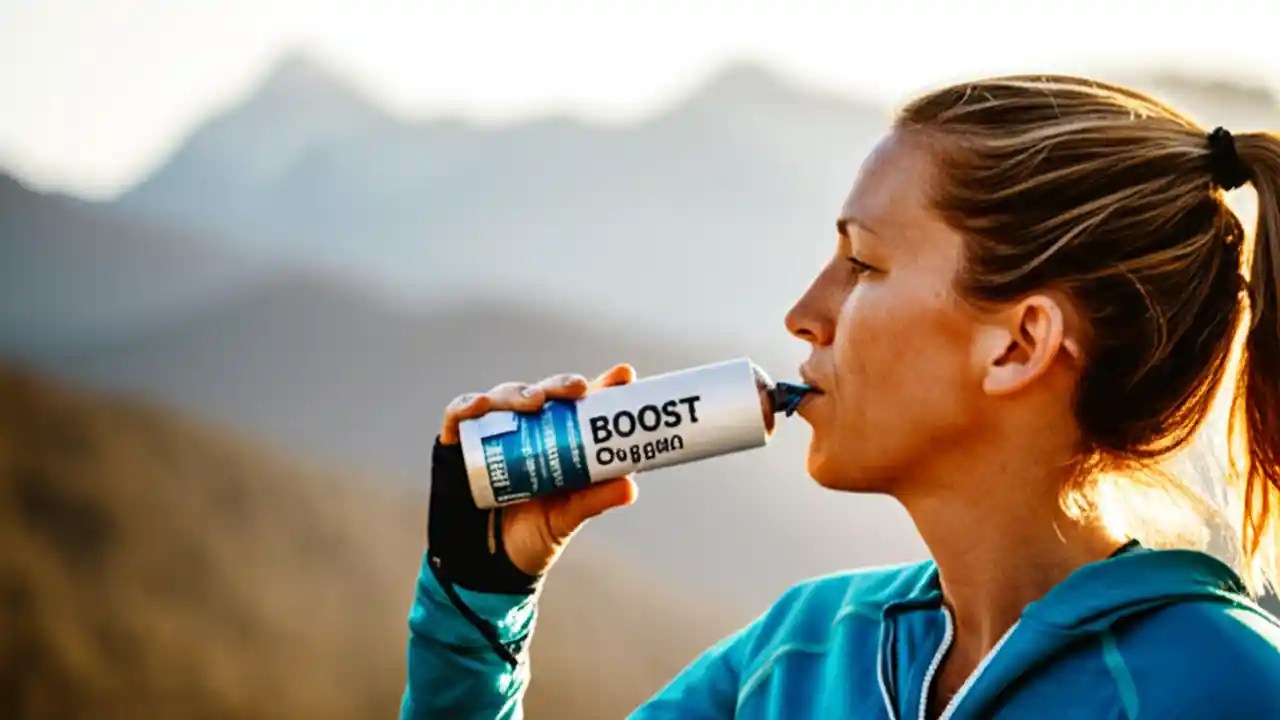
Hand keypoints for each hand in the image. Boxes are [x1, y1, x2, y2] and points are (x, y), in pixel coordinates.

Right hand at [439, 363, 638, 575]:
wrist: (487, 568)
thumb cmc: (532, 537)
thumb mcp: (566, 519)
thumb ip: (592, 501)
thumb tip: (630, 487)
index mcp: (559, 443)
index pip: (581, 406)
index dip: (603, 387)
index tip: (624, 375)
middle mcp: (527, 430)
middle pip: (544, 393)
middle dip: (560, 385)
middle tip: (578, 388)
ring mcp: (492, 434)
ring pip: (505, 397)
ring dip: (518, 393)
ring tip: (534, 401)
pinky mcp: (458, 444)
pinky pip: (459, 416)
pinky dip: (467, 406)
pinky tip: (479, 405)